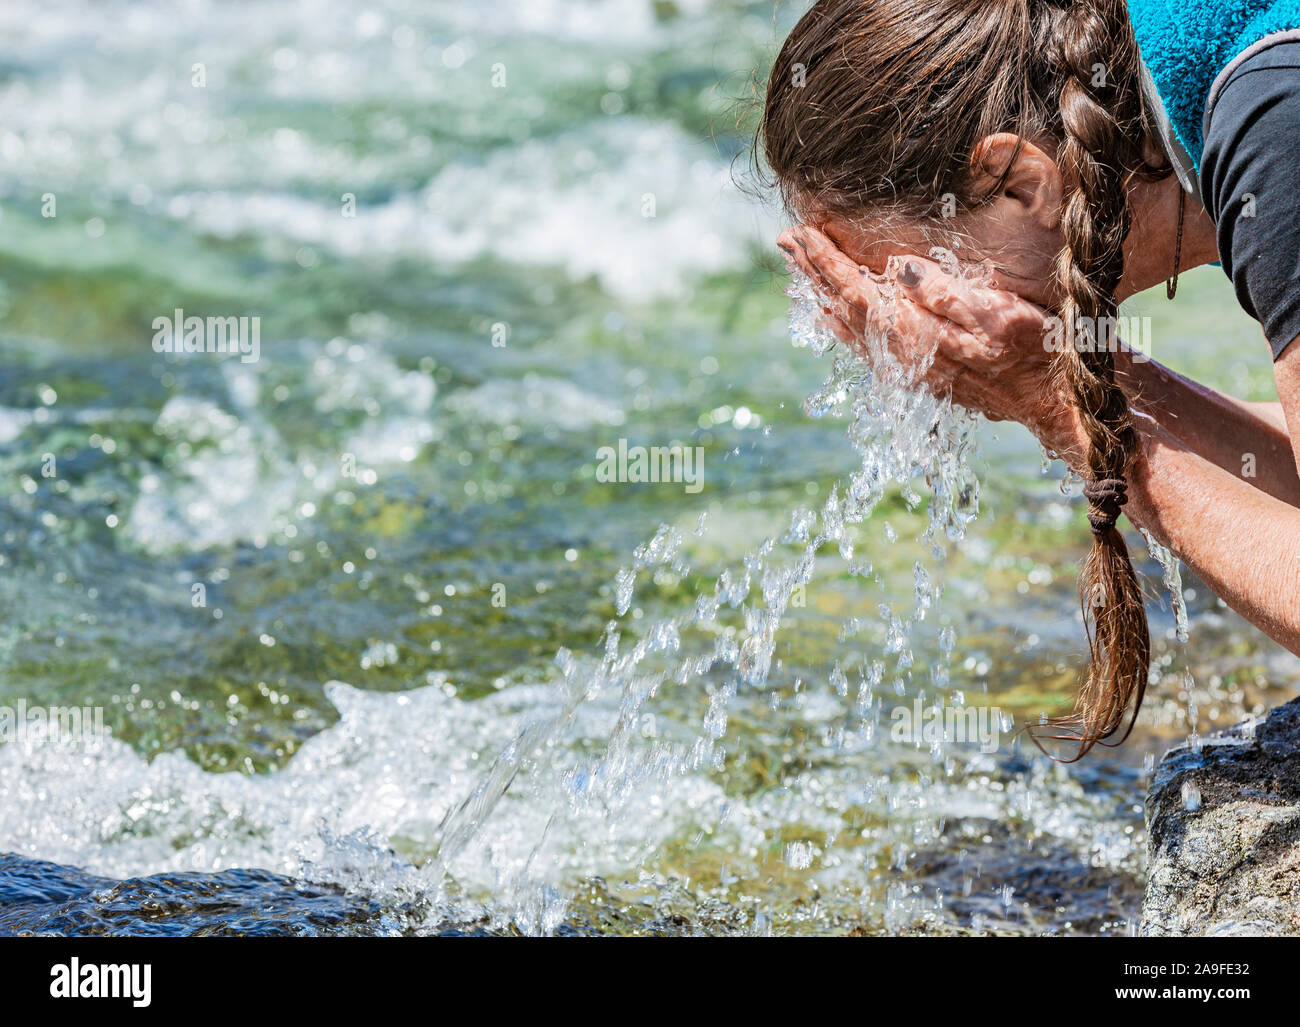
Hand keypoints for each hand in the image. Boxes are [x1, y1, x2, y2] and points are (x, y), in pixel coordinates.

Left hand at [778, 224, 1087, 463]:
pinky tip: (835, 313)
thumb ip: (946, 293)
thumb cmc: (1037, 353)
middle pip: (841, 309)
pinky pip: (866, 343)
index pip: (855, 291)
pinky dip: (843, 322)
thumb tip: (897, 268)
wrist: (1057, 401)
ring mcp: (908, 368)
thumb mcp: (1000, 314)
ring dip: (822, 295)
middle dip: (813, 273)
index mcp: (915, 335)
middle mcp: (901, 356)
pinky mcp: (919, 373)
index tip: (799, 233)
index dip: (825, 261)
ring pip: (849, 328)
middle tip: (785, 242)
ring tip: (800, 270)